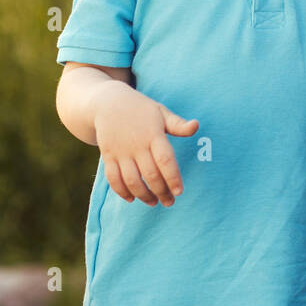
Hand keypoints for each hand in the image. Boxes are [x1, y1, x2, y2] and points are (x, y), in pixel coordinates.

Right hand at [93, 84, 198, 206]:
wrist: (108, 103)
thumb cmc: (141, 109)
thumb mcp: (161, 112)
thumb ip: (178, 124)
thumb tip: (197, 126)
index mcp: (153, 134)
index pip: (165, 160)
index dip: (173, 178)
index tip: (180, 192)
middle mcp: (137, 145)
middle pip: (150, 174)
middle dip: (161, 192)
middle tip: (170, 202)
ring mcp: (120, 151)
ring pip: (131, 180)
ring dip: (143, 195)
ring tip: (153, 202)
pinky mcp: (108, 156)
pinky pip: (113, 178)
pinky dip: (122, 191)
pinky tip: (132, 199)